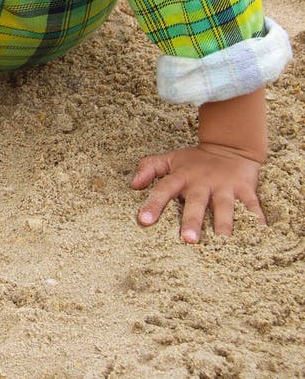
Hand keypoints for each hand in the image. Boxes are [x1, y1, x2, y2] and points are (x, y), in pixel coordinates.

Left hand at [131, 143, 265, 243]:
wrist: (229, 147)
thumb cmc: (194, 161)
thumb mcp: (170, 160)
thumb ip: (149, 168)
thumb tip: (132, 184)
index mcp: (182, 176)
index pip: (164, 189)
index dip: (154, 204)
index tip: (143, 220)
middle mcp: (202, 182)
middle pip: (196, 202)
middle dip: (192, 220)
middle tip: (187, 240)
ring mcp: (225, 186)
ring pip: (225, 207)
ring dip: (224, 224)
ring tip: (223, 244)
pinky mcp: (245, 189)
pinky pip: (252, 205)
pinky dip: (256, 219)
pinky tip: (258, 235)